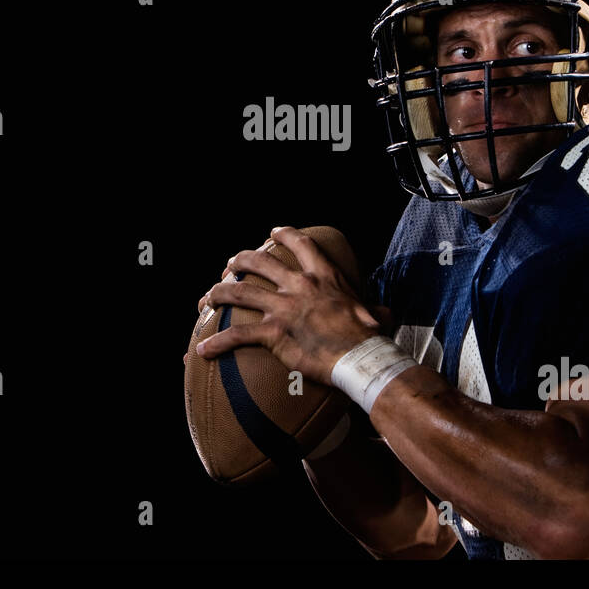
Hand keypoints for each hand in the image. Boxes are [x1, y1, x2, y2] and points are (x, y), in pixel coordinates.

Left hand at [195, 226, 385, 386]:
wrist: (361, 356)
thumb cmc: (370, 337)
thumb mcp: (373, 313)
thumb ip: (373, 310)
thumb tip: (385, 316)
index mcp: (323, 276)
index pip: (301, 244)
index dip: (284, 235)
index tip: (272, 233)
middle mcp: (299, 285)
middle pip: (259, 262)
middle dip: (238, 262)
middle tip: (229, 266)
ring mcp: (283, 307)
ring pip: (239, 292)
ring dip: (217, 294)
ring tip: (206, 299)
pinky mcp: (273, 332)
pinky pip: (237, 335)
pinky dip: (217, 342)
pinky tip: (203, 350)